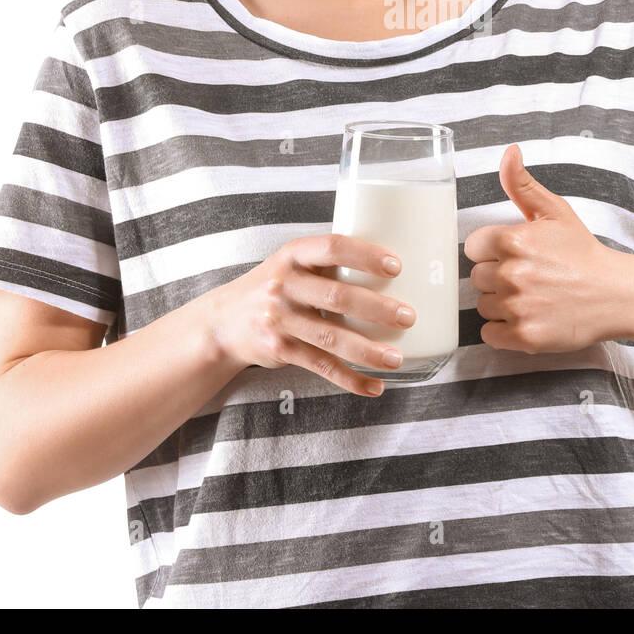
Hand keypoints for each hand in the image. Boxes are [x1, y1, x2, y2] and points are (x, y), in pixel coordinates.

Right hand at [209, 234, 416, 395]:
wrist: (224, 321)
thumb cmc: (276, 286)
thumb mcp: (293, 263)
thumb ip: (329, 261)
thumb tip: (394, 268)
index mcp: (293, 255)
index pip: (333, 247)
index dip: (366, 255)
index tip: (397, 266)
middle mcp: (284, 285)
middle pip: (338, 296)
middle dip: (378, 308)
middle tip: (408, 316)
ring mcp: (281, 320)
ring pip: (332, 338)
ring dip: (368, 351)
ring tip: (397, 358)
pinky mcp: (281, 350)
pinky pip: (321, 366)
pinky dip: (350, 379)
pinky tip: (375, 386)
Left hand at [464, 144, 624, 353]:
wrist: (616, 294)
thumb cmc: (582, 252)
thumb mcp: (555, 211)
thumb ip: (522, 184)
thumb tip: (509, 152)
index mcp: (512, 240)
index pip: (472, 247)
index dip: (491, 251)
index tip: (513, 255)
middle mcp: (511, 273)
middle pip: (477, 277)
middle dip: (496, 277)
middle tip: (527, 277)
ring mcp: (517, 306)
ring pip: (483, 306)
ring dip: (501, 304)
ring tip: (531, 297)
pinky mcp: (524, 337)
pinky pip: (490, 334)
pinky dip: (503, 330)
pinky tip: (526, 318)